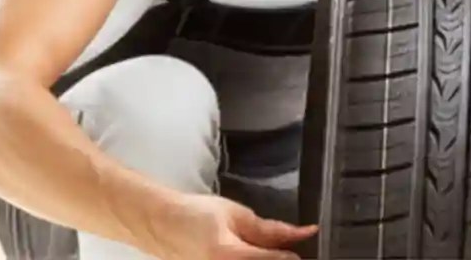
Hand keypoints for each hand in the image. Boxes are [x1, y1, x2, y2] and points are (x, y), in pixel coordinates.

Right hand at [150, 194, 316, 259]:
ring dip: (268, 258)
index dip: (292, 254)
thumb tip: (299, 234)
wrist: (160, 224)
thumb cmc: (195, 215)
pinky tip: (259, 253)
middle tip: (291, 248)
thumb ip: (268, 229)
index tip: (310, 241)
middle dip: (281, 257)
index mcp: (228, 255)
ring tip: (276, 250)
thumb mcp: (235, 214)